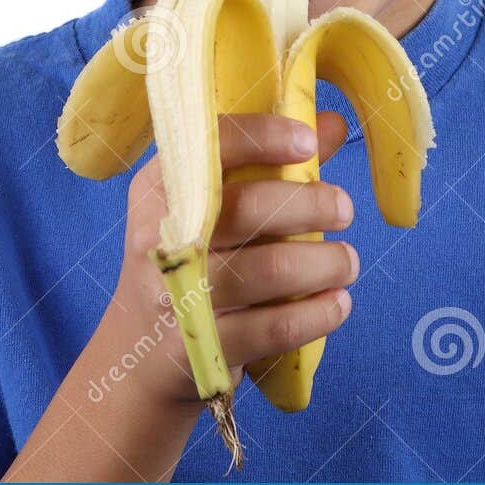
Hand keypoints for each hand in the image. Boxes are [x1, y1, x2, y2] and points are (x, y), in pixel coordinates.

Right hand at [102, 110, 356, 411]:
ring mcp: (178, 297)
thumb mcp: (210, 211)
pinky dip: (317, 313)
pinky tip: (337, 303)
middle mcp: (162, 237)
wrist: (137, 359)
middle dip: (312, 204)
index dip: (265, 136)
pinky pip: (274, 326)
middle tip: (345, 209)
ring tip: (347, 262)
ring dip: (325, 263)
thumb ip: (270, 165)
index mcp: (160, 189)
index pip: (212, 145)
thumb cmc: (188, 266)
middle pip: (251, 207)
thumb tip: (332, 125)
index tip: (309, 142)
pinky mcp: (201, 349)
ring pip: (271, 268)